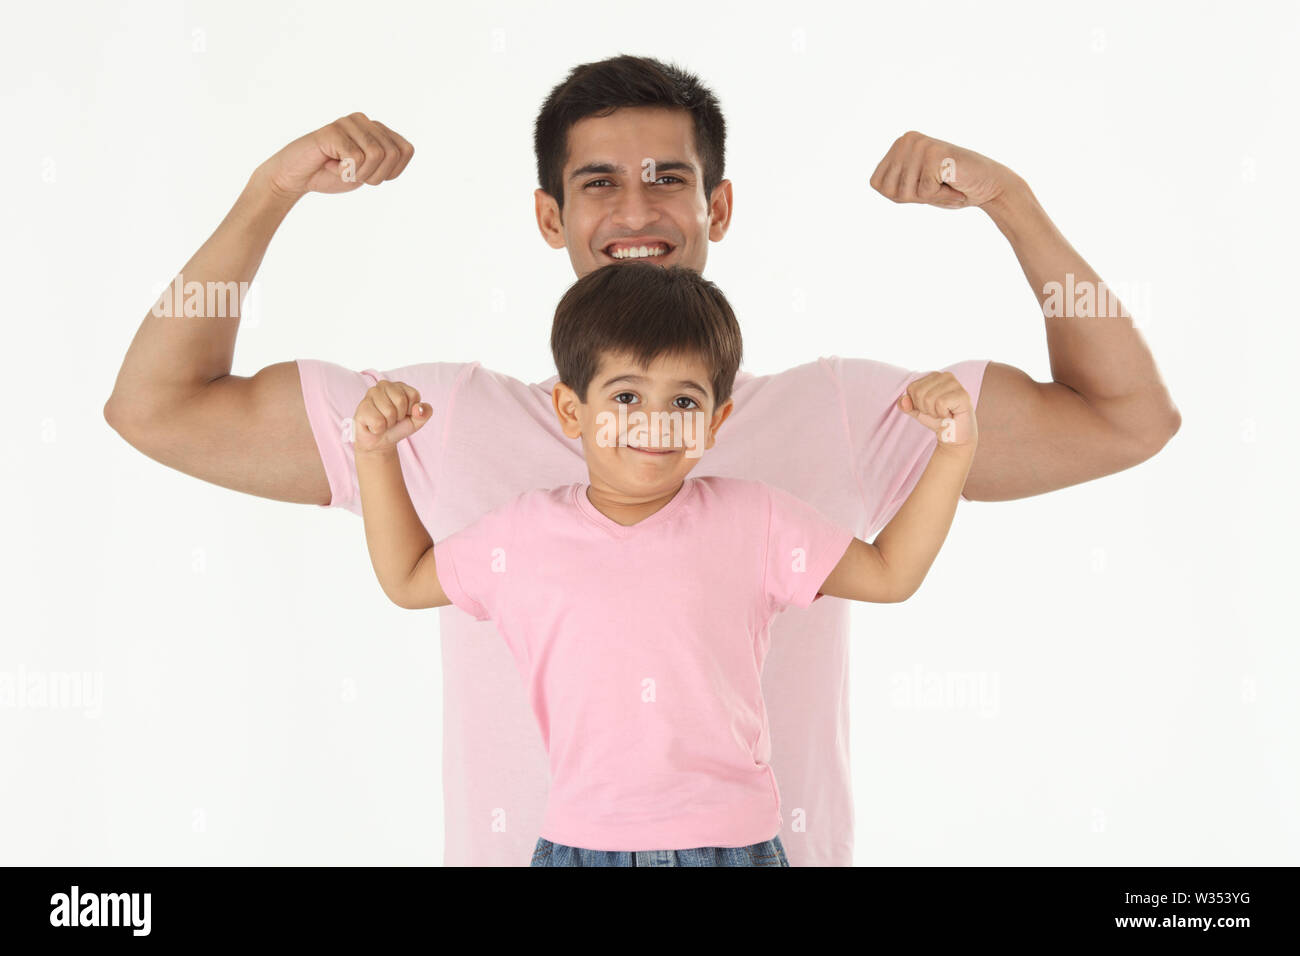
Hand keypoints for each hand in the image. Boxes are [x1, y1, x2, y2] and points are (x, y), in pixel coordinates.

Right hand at [259, 112, 414, 198]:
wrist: (297, 177)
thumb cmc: (331, 174)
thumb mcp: (368, 172)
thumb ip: (388, 161)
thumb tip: (407, 148)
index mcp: (377, 129)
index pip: (406, 150)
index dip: (391, 172)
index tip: (368, 174)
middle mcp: (365, 121)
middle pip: (392, 154)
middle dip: (374, 175)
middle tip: (351, 172)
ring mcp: (348, 122)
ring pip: (376, 155)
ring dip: (358, 173)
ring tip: (340, 167)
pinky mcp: (333, 130)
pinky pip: (355, 158)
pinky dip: (343, 171)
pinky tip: (329, 164)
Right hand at [353, 380, 429, 454]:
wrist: (380, 442)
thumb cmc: (397, 427)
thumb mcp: (417, 421)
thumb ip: (425, 412)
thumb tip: (418, 408)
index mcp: (399, 386)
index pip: (413, 395)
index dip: (411, 411)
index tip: (403, 415)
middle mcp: (384, 385)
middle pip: (401, 401)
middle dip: (399, 417)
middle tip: (391, 420)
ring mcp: (371, 394)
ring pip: (389, 412)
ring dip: (388, 423)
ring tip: (383, 422)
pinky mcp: (362, 406)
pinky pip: (378, 421)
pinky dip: (378, 429)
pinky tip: (373, 425)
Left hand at [869, 131, 1012, 209]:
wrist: (988, 185)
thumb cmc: (951, 188)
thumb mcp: (914, 187)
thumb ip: (893, 184)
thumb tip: (874, 183)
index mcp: (899, 144)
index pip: (877, 184)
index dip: (899, 195)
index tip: (922, 186)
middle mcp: (907, 139)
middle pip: (889, 189)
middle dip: (914, 198)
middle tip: (937, 186)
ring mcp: (920, 144)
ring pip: (906, 192)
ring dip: (930, 197)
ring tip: (947, 184)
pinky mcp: (934, 154)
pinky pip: (925, 192)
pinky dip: (942, 197)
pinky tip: (955, 184)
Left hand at [897, 372, 977, 447]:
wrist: (953, 435)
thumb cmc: (937, 420)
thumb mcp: (917, 411)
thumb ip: (906, 404)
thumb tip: (903, 400)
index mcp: (933, 376)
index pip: (912, 388)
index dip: (916, 403)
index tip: (929, 408)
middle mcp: (945, 376)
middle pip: (919, 392)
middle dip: (925, 408)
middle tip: (937, 412)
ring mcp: (955, 384)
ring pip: (929, 398)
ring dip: (934, 412)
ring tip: (944, 413)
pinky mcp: (963, 394)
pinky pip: (940, 403)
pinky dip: (943, 414)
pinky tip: (951, 414)